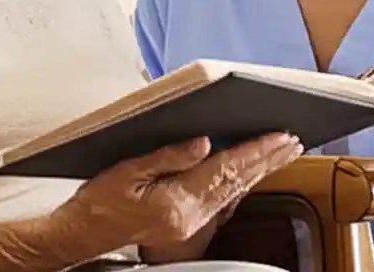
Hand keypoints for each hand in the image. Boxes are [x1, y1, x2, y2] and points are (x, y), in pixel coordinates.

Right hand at [46, 132, 302, 257]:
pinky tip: (250, 173)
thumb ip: (167, 157)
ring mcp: (189, 226)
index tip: (279, 136)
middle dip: (267, 160)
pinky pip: (221, 202)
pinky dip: (240, 184)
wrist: (80, 237)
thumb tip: (204, 142)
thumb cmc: (95, 204)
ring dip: (259, 171)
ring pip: (234, 194)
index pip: (225, 171)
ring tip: (282, 152)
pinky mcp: (185, 226)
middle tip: (292, 141)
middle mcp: (188, 218)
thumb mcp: (126, 172)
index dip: (255, 151)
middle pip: (237, 184)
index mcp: (174, 204)